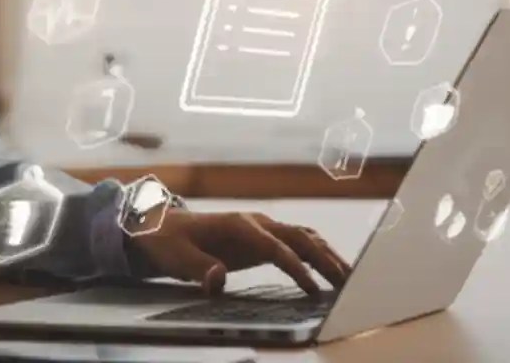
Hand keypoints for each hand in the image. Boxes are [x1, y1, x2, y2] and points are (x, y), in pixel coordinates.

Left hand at [125, 210, 351, 295]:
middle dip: (325, 260)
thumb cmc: (169, 241)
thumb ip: (199, 269)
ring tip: (350, 278)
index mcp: (238, 225)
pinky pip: (297, 244)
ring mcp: (262, 228)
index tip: (312, 288)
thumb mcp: (176, 257)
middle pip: (300, 238)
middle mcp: (256, 222)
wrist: (159, 225)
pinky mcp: (262, 239)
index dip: (296, 267)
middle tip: (348, 284)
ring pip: (304, 238)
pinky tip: (332, 269)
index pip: (276, 246)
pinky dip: (318, 254)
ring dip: (328, 256)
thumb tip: (219, 280)